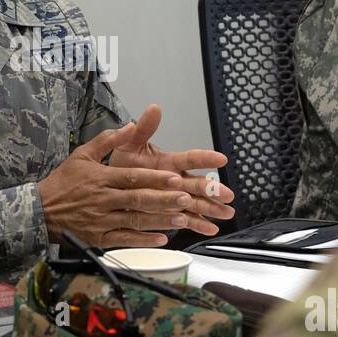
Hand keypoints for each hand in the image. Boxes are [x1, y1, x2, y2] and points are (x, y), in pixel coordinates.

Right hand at [38, 123, 197, 248]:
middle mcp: (103, 200)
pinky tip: (162, 238)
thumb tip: (130, 125)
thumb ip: (107, 140)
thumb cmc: (63, 182)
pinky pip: (125, 239)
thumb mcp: (82, 154)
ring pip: (135, 220)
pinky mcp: (99, 238)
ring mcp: (101, 220)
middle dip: (163, 199)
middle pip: (137, 199)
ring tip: (181, 218)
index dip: (155, 178)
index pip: (132, 177)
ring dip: (159, 220)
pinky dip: (143, 240)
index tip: (175, 178)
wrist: (41, 210)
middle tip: (185, 198)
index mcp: (101, 178)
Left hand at [107, 104, 235, 235]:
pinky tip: (211, 228)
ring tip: (226, 213)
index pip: (191, 158)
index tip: (220, 158)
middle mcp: (176, 180)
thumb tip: (153, 109)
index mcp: (169, 162)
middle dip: (213, 189)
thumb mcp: (130, 145)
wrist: (111, 188)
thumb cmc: (122, 166)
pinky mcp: (171, 212)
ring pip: (197, 202)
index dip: (206, 158)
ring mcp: (175, 197)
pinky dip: (199, 224)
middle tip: (226, 194)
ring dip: (212, 208)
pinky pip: (187, 219)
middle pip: (198, 184)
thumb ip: (144, 129)